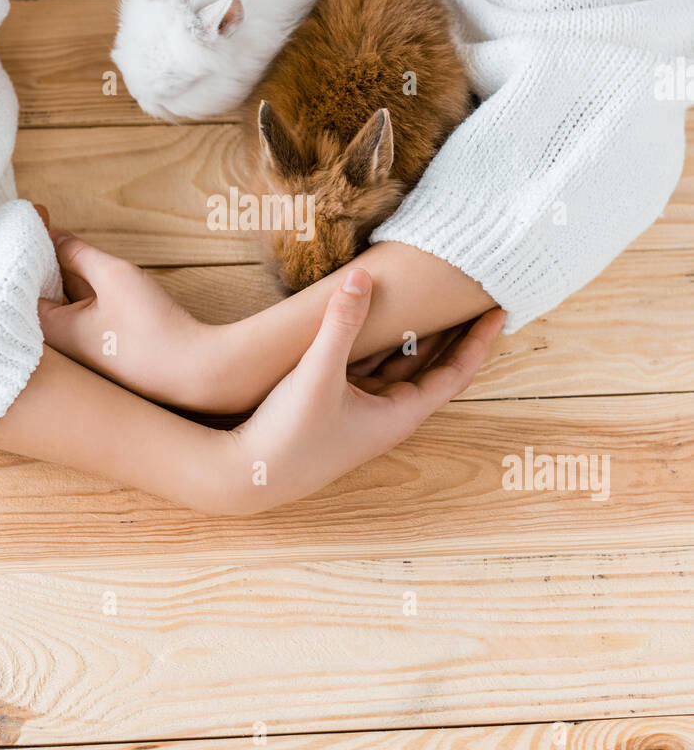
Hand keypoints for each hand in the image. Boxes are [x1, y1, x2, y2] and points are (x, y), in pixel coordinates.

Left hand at [31, 203, 219, 409]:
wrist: (194, 371)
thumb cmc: (150, 329)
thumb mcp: (112, 276)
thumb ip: (78, 253)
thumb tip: (54, 237)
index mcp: (51, 331)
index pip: (20, 283)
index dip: (24, 248)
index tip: (32, 218)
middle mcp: (62, 343)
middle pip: (41, 291)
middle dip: (44, 256)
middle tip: (46, 220)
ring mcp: (84, 347)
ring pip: (65, 300)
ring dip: (66, 271)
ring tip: (64, 238)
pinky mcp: (106, 347)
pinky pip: (85, 310)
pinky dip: (84, 287)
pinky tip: (91, 268)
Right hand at [217, 267, 505, 512]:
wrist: (248, 474)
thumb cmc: (289, 434)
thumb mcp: (317, 374)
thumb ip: (341, 324)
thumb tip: (364, 275)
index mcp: (399, 413)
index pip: (455, 373)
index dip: (479, 341)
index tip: (500, 309)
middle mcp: (387, 412)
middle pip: (432, 364)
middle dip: (452, 330)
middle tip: (472, 291)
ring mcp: (362, 408)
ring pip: (398, 361)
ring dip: (414, 331)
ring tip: (431, 292)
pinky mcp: (336, 404)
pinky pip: (368, 364)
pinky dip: (378, 339)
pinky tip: (375, 312)